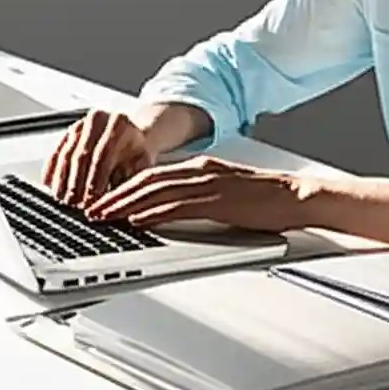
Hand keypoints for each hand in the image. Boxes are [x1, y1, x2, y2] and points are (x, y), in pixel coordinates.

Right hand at [42, 109, 157, 207]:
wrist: (132, 137)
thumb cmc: (137, 155)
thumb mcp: (140, 165)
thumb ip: (128, 180)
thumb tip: (115, 202)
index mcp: (118, 123)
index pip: (103, 152)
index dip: (96, 177)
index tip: (92, 197)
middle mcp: (97, 118)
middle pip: (82, 153)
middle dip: (77, 181)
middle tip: (74, 202)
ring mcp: (81, 124)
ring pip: (66, 153)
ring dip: (62, 179)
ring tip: (62, 199)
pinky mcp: (68, 133)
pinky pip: (56, 152)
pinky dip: (51, 170)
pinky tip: (48, 186)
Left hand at [84, 156, 308, 231]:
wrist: (296, 196)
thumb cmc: (264, 199)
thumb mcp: (224, 191)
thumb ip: (196, 196)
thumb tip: (167, 209)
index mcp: (200, 167)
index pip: (152, 175)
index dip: (123, 188)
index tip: (103, 199)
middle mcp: (200, 171)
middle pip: (147, 181)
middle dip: (115, 196)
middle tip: (92, 209)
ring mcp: (208, 185)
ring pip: (156, 192)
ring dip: (126, 205)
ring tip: (105, 216)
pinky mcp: (219, 201)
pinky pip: (179, 206)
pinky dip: (155, 214)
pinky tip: (138, 221)